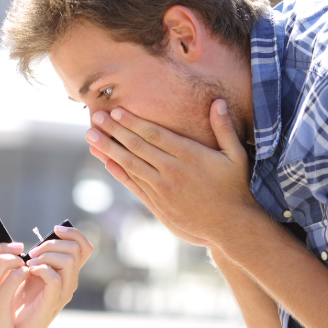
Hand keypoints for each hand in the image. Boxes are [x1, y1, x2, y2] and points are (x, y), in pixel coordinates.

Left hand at [9, 226, 92, 327]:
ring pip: (68, 260)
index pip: (85, 247)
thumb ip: (38, 258)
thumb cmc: (18, 301)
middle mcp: (71, 281)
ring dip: (46, 255)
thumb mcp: (29, 273)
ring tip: (28, 262)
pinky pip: (55, 278)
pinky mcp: (53, 301)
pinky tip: (28, 271)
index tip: (54, 230)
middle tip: (32, 252)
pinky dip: (41, 269)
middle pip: (76, 249)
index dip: (73, 233)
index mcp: (67, 272)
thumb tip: (36, 239)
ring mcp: (64, 292)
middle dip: (52, 244)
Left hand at [85, 100, 258, 243]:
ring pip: (130, 165)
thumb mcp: (236, 155)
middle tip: (95, 116)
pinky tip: (106, 162)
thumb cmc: (235, 187)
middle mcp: (172, 171)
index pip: (154, 134)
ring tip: (91, 136)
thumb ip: (224, 129)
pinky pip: (134, 185)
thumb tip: (219, 102)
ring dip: (108, 150)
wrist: (230, 226)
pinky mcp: (159, 204)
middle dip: (113, 130)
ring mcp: (163, 189)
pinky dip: (119, 173)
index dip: (133, 122)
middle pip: (137, 147)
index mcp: (189, 156)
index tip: (116, 110)